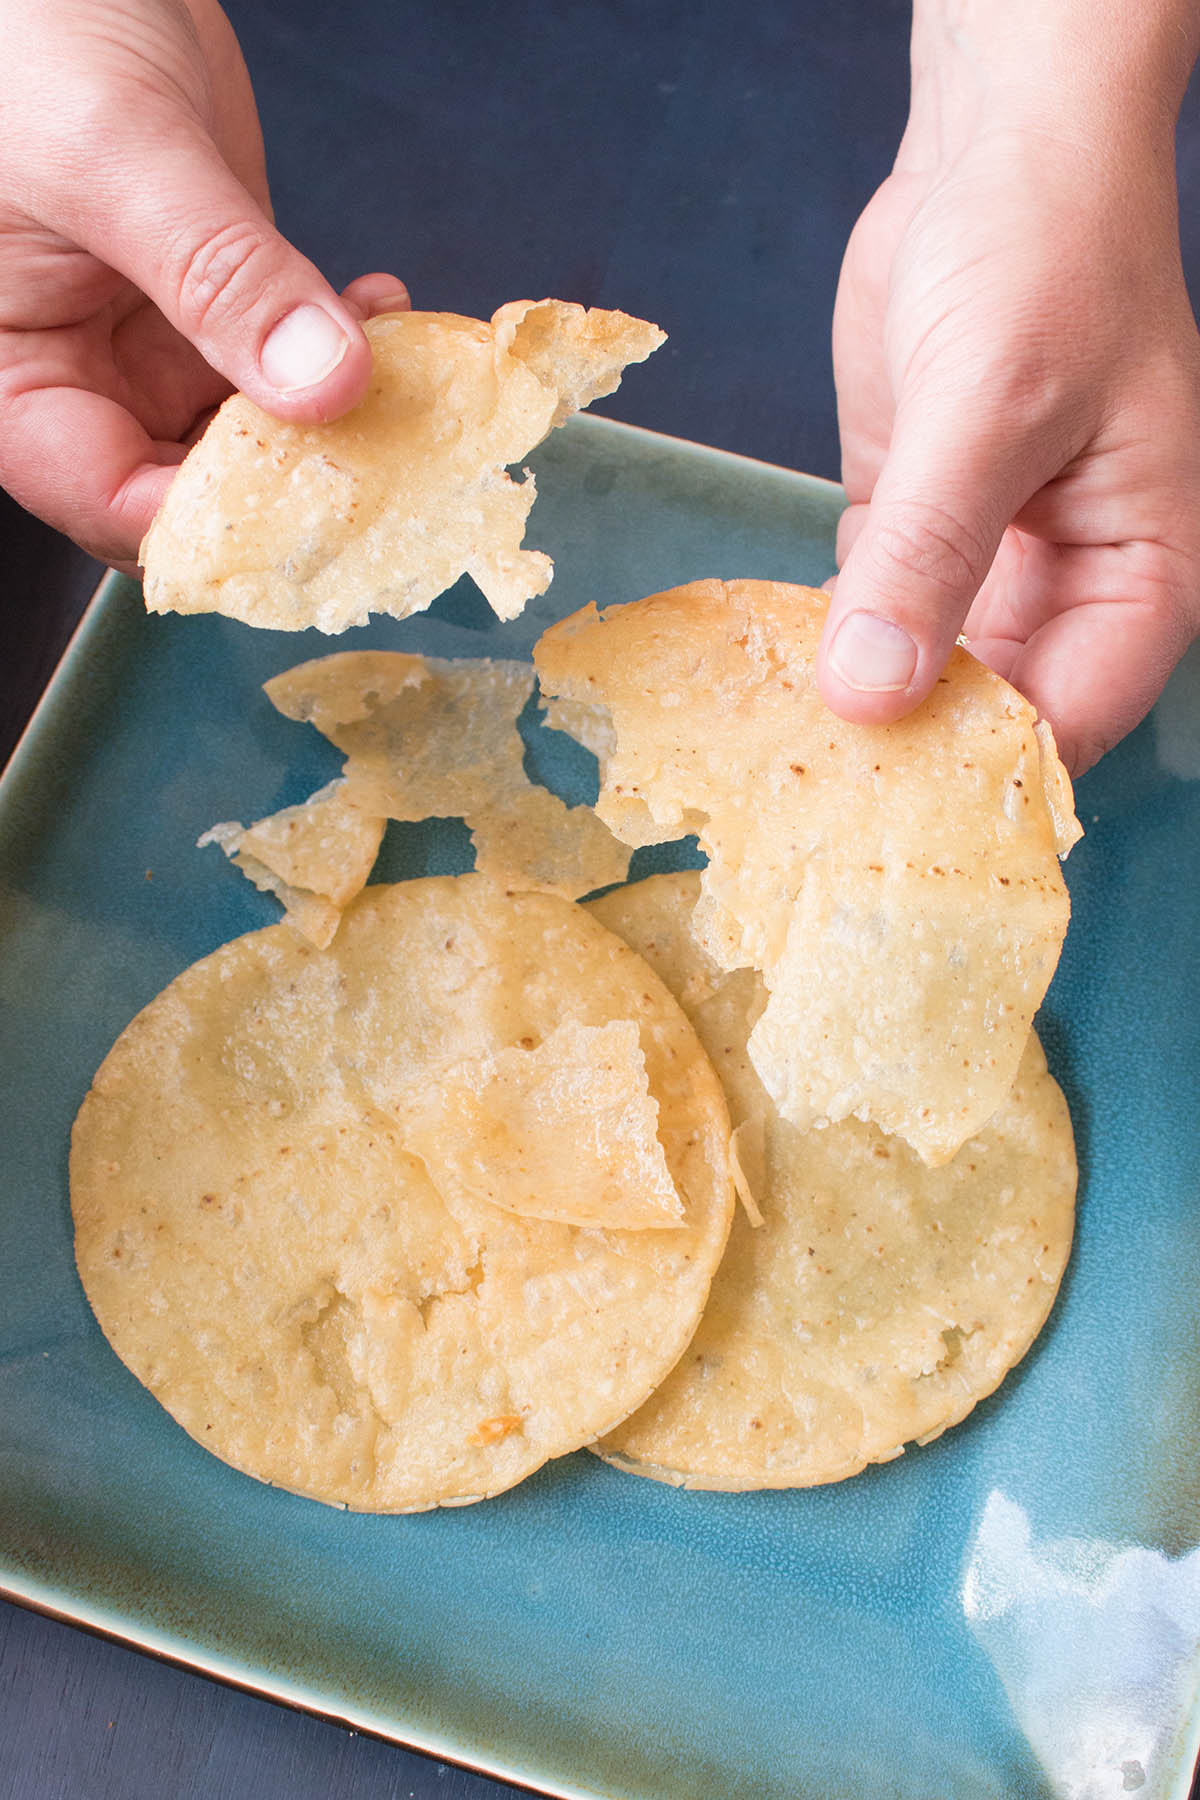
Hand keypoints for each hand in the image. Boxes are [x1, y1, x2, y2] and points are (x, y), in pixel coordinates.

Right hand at [0, 0, 408, 570]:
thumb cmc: (29, 31)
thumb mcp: (115, 157)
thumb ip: (221, 277)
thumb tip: (324, 384)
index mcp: (18, 380)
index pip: (114, 504)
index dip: (214, 525)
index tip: (319, 507)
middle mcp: (85, 378)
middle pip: (196, 490)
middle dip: (294, 483)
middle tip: (388, 457)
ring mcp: (155, 344)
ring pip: (258, 435)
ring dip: (337, 420)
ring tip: (402, 380)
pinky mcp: (218, 301)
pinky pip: (290, 363)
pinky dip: (344, 350)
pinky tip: (382, 313)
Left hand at [819, 0, 1199, 773]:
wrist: (992, 158)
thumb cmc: (1045, 258)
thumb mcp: (991, 406)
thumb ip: (931, 552)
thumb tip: (871, 690)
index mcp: (1138, 572)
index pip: (1072, 721)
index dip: (986, 777)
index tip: (884, 815)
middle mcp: (1063, 588)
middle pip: (989, 717)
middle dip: (905, 758)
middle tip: (802, 810)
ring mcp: (982, 565)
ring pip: (919, 675)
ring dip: (851, 711)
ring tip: (764, 768)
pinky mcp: (907, 533)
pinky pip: (862, 616)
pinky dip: (815, 646)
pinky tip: (753, 682)